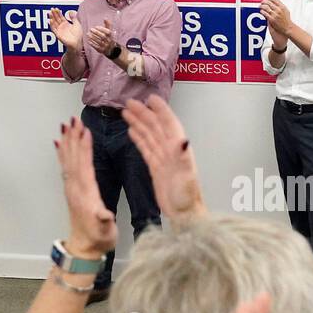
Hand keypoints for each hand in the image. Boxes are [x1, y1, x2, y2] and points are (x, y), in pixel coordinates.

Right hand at [49, 8, 81, 51]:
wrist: (78, 43)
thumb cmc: (78, 35)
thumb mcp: (77, 24)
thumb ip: (73, 18)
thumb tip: (70, 11)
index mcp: (66, 24)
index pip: (60, 17)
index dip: (58, 13)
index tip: (56, 8)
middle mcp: (62, 27)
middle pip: (57, 19)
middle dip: (54, 14)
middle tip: (51, 9)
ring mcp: (60, 31)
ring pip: (54, 23)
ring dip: (52, 18)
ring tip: (50, 13)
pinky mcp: (58, 35)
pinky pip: (54, 29)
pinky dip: (52, 25)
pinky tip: (51, 20)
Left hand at [54, 118, 116, 258]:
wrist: (85, 248)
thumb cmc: (99, 239)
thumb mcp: (106, 232)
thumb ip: (104, 222)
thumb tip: (104, 215)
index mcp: (86, 194)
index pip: (84, 165)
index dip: (85, 149)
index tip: (85, 132)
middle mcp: (76, 188)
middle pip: (74, 157)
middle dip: (74, 138)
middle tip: (73, 119)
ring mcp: (72, 188)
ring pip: (68, 159)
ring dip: (67, 141)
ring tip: (65, 125)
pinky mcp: (71, 190)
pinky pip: (65, 166)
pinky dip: (62, 152)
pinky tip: (59, 143)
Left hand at [86, 18, 117, 55]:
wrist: (111, 50)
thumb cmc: (108, 38)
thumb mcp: (109, 32)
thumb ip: (107, 25)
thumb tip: (105, 18)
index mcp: (111, 36)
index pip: (107, 32)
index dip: (102, 29)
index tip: (96, 26)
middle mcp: (109, 41)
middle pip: (103, 36)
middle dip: (96, 32)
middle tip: (90, 29)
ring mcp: (105, 46)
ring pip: (99, 41)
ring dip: (93, 37)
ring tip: (87, 34)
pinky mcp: (101, 50)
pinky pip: (96, 47)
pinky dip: (92, 43)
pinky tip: (88, 40)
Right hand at [122, 95, 206, 222]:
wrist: (184, 215)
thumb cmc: (187, 198)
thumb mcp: (186, 177)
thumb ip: (184, 158)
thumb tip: (184, 140)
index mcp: (178, 149)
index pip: (169, 124)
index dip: (161, 110)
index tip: (151, 98)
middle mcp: (171, 151)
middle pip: (155, 127)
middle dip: (143, 113)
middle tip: (129, 102)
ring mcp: (163, 158)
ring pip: (149, 135)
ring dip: (139, 123)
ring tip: (125, 112)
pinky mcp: (156, 167)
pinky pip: (146, 148)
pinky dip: (138, 138)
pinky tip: (131, 131)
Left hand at [260, 0, 292, 35]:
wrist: (287, 28)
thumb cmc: (286, 20)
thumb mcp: (286, 10)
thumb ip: (280, 5)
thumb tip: (275, 1)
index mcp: (282, 6)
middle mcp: (278, 10)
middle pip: (268, 2)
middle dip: (263, 2)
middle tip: (262, 3)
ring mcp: (275, 14)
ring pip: (265, 7)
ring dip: (261, 6)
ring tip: (260, 6)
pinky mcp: (272, 19)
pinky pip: (265, 13)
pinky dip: (262, 11)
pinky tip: (261, 11)